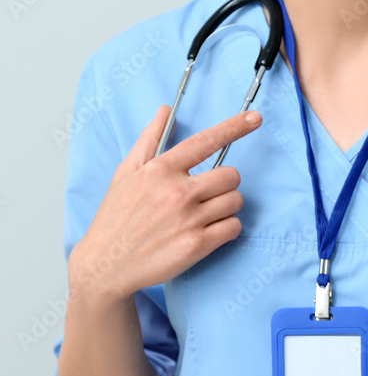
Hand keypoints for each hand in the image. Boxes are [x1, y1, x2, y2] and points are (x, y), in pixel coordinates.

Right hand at [68, 106, 262, 305]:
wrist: (106, 263)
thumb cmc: (116, 217)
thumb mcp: (126, 173)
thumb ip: (149, 140)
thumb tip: (165, 111)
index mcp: (160, 170)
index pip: (206, 141)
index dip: (235, 127)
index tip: (254, 118)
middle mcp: (177, 192)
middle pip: (231, 176)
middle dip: (225, 184)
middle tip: (208, 194)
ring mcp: (189, 219)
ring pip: (236, 202)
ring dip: (226, 207)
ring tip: (204, 215)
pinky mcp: (198, 245)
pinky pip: (234, 227)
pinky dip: (227, 229)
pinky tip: (208, 231)